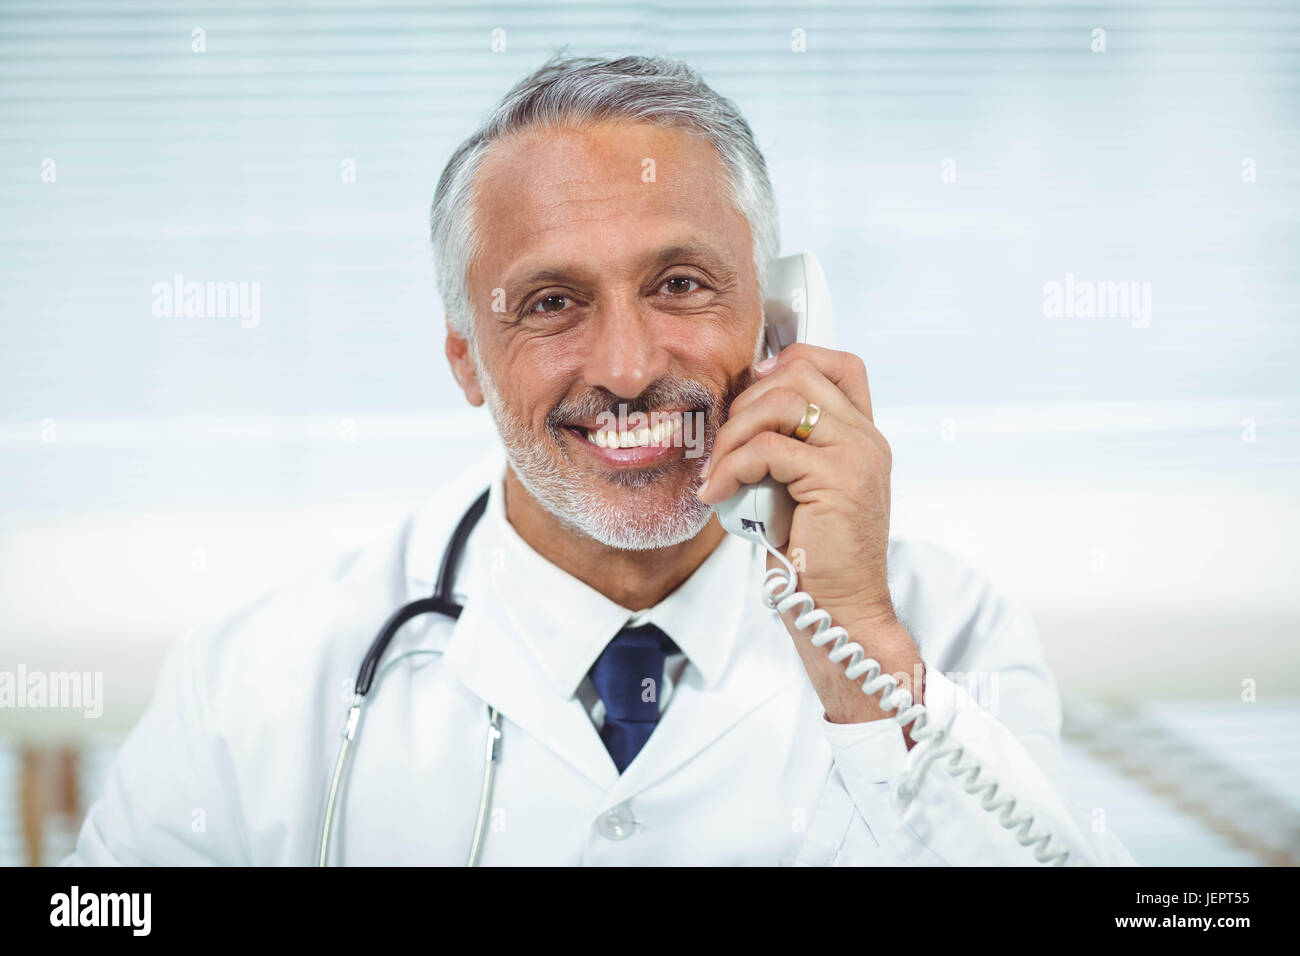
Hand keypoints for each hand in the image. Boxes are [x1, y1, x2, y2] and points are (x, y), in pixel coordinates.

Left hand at [696, 343, 923, 728]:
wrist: (840, 611)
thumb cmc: (814, 559)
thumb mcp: (799, 491)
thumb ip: (787, 450)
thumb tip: (736, 418)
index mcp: (862, 437)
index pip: (838, 364)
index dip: (790, 362)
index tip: (750, 392)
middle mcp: (866, 438)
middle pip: (799, 373)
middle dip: (745, 403)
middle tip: (722, 446)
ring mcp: (856, 455)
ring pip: (781, 403)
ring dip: (733, 433)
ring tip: (716, 471)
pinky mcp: (836, 479)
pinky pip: (767, 449)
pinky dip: (732, 467)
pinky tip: (717, 492)